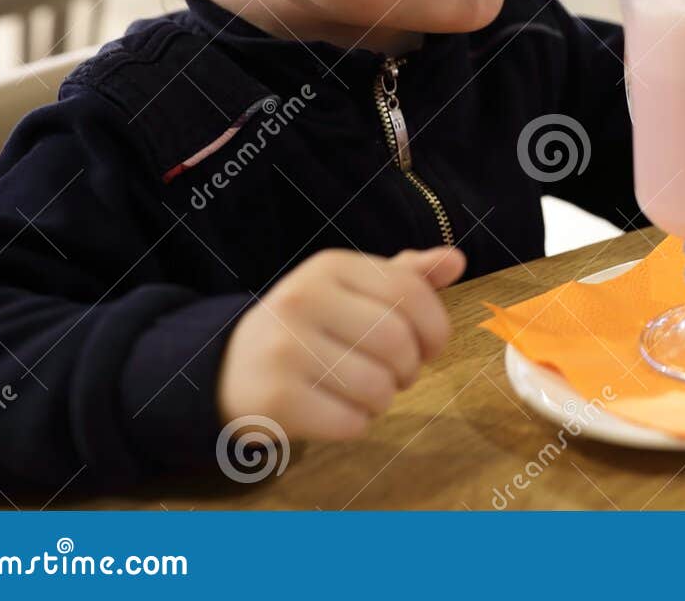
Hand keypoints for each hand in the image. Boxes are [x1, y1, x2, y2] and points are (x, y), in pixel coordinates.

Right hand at [217, 246, 465, 440]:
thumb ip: (404, 277)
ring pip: (378, 387)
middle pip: (397, 342)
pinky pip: (350, 422)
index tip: (430, 346)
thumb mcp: (351, 290)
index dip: (435, 327)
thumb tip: (456, 260)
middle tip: (397, 374)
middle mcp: (302, 299)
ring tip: (366, 391)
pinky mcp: (274, 399)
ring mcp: (284, 349)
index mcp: (329, 266)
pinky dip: (358, 423)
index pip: (409, 291)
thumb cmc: (310, 326)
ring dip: (384, 399)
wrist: (229, 367)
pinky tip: (338, 409)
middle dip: (410, 368)